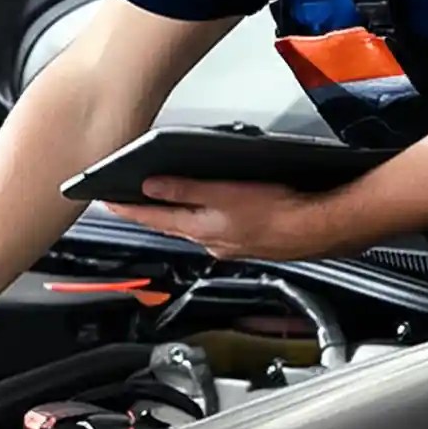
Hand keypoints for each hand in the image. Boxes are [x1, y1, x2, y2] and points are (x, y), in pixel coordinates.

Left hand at [102, 177, 338, 260]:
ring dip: (174, 215)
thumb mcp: (224, 193)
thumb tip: (151, 185)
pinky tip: (208, 209)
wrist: (321, 227)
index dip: (127, 210)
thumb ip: (185, 189)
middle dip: (147, 213)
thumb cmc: (280, 212)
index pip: (152, 219)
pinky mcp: (249, 239)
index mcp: (201, 229)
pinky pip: (215, 228)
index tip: (106, 201)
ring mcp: (230, 243)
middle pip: (170, 224)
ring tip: (158, 202)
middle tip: (124, 201)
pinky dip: (203, 217)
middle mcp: (211, 241)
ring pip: (192, 227)